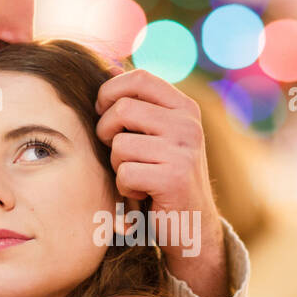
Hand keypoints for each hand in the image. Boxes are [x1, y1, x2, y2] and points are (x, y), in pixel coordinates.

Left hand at [95, 69, 227, 296]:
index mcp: (185, 108)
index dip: (110, 92)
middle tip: (116, 152)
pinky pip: (125, 172)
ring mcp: (184, 150)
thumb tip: (108, 70)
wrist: (193, 227)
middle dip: (106, 132)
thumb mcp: (160, 136)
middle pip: (122, 109)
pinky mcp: (174, 177)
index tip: (103, 112)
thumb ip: (141, 107)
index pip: (139, 78)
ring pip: (120, 144)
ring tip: (136, 176)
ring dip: (117, 165)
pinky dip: (125, 188)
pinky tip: (142, 194)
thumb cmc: (165, 178)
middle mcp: (189, 125)